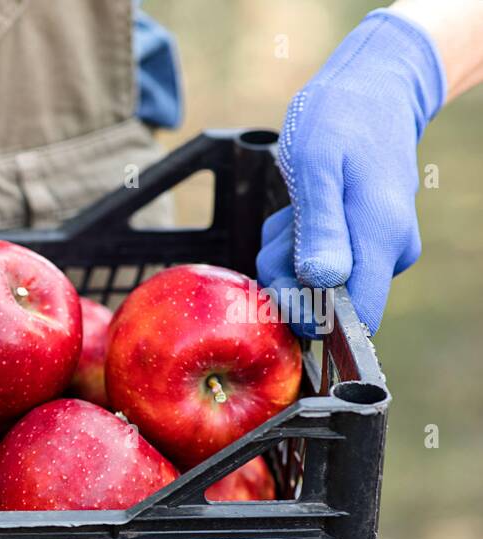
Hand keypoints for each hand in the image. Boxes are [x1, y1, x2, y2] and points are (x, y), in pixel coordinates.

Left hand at [256, 10, 444, 336]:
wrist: (372, 87)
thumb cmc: (340, 120)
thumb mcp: (316, 169)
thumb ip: (320, 228)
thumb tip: (323, 281)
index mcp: (381, 240)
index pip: (355, 320)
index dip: (311, 319)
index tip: (281, 287)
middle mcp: (388, 252)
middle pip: (325, 305)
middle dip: (287, 277)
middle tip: (284, 228)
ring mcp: (378, 247)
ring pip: (314, 282)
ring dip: (288, 254)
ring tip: (294, 211)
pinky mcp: (364, 241)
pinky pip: (317, 262)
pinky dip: (297, 243)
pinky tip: (300, 211)